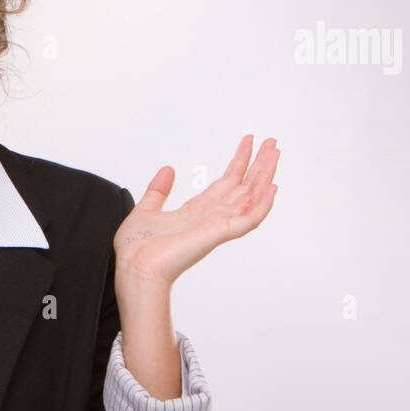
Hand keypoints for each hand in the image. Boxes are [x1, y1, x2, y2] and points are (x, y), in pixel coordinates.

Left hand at [114, 135, 279, 287]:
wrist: (134, 268)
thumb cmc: (137, 250)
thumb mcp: (146, 209)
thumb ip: (158, 190)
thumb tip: (168, 170)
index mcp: (196, 212)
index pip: (225, 182)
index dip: (238, 162)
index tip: (249, 143)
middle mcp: (210, 217)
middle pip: (242, 186)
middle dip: (258, 163)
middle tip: (272, 142)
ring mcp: (217, 225)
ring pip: (249, 197)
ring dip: (264, 175)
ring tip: (275, 153)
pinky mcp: (218, 233)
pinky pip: (247, 219)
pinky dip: (262, 205)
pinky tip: (272, 187)